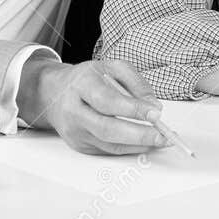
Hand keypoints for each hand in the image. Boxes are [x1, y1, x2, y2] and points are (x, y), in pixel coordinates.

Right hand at [17, 59, 171, 155]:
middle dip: (139, 135)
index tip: (156, 113)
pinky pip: (108, 150)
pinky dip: (129, 148)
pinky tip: (144, 142)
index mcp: (81, 85)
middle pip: (107, 129)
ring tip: (161, 140)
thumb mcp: (112, 68)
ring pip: (110, 145)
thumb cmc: (87, 79)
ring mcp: (75, 131)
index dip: (133, 109)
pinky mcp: (79, 145)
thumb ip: (136, 83)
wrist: (54, 94)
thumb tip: (153, 105)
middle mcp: (74, 110)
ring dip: (139, 145)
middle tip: (164, 135)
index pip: (107, 101)